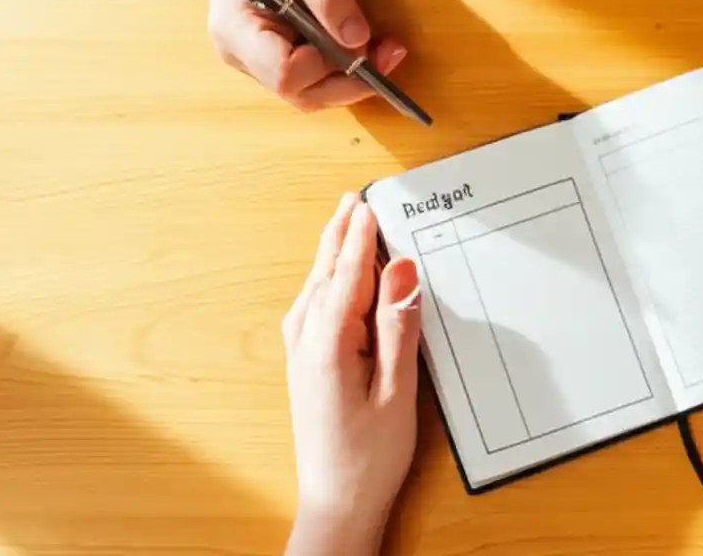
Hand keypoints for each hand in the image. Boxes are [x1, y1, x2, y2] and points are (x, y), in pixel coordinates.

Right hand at [191, 0, 407, 110]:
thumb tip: (358, 39)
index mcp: (236, 31)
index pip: (286, 75)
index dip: (329, 65)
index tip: (362, 38)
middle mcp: (244, 55)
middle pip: (303, 93)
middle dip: (352, 79)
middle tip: (392, 50)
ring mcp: (260, 58)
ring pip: (314, 91)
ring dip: (355, 76)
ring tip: (388, 47)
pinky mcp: (281, 52)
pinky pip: (317, 75)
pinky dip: (347, 65)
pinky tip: (370, 44)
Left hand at [282, 194, 421, 553]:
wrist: (337, 504)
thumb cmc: (370, 457)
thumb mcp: (398, 392)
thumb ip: (398, 327)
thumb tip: (402, 272)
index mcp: (328, 346)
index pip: (347, 276)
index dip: (359, 237)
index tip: (368, 204)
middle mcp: (305, 343)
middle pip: (324, 275)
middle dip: (340, 236)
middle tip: (353, 198)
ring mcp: (300, 354)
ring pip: (316, 290)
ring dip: (331, 255)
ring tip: (344, 223)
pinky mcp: (305, 364)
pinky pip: (313, 308)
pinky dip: (327, 282)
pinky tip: (333, 277)